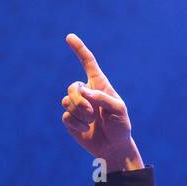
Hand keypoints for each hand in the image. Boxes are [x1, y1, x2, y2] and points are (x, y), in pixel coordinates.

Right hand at [60, 33, 142, 170]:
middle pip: (73, 87)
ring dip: (80, 113)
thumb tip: (85, 92)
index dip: (79, 50)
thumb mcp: (118, 111)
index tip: (69, 37)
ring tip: (92, 121)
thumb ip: (103, 98)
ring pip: (67, 101)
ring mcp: (77, 106)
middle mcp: (87, 93)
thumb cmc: (120, 127)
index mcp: (99, 86)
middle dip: (79, 100)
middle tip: (91, 112)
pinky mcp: (71, 120)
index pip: (88, 64)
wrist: (114, 148)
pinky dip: (77, 123)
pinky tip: (85, 129)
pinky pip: (66, 116)